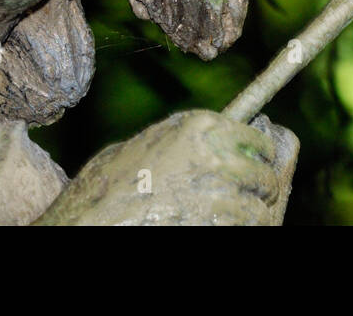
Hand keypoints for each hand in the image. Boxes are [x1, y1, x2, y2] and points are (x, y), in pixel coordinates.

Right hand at [34, 110, 297, 225]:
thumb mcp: (144, 145)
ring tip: (238, 215)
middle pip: (262, 172)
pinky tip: (223, 225)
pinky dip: (238, 226)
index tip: (260, 163)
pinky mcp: (216, 219)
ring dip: (251, 211)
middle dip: (261, 186)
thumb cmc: (105, 186)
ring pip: (256, 204)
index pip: (254, 138)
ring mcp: (217, 189)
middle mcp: (214, 152)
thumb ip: (182, 140)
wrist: (91, 219)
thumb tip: (205, 141)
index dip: (259, 153)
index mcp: (199, 125)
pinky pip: (243, 224)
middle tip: (258, 196)